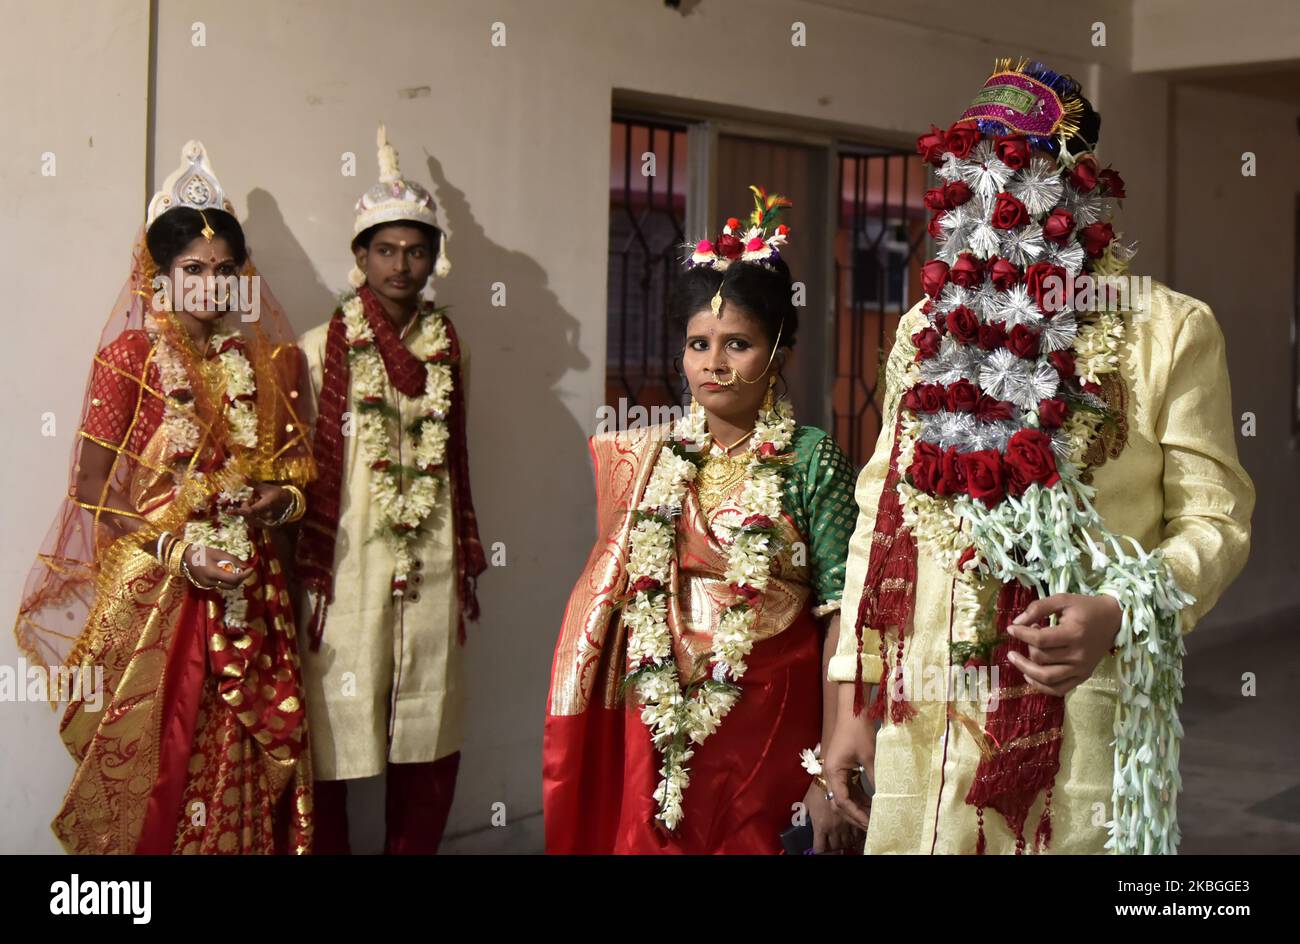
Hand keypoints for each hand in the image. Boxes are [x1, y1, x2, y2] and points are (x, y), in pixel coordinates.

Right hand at [185, 543, 254, 589]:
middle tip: (245, 570)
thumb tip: (246, 565)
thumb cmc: (202, 552)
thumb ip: (233, 560)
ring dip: (234, 580)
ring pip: (226, 587)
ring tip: (236, 570)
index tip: (251, 569)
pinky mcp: (205, 586)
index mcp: (213, 573)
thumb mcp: (219, 553)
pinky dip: (226, 580)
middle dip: (241, 579)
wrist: (184, 557)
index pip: (234, 579)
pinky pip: (220, 585)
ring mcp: (207, 585)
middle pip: (232, 586)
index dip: (245, 575)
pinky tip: (226, 572)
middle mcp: (210, 582)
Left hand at [232, 482, 290, 526]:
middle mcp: (267, 515)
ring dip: (249, 512)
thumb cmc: (276, 493)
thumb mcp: (265, 487)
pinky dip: (252, 517)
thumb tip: (241, 476)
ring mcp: (267, 522)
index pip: (250, 510)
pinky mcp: (267, 526)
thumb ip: (253, 483)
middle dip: (246, 506)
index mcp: (266, 505)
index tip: (228, 512)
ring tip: (256, 504)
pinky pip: (254, 523)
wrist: (290, 502)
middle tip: (252, 498)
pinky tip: (257, 512)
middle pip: (248, 514)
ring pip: (250, 519)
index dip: (238, 511)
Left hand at [802, 782, 864, 853]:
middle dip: (834, 847)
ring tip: (843, 839)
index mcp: (820, 826)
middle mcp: (834, 828)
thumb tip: (798, 821)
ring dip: (845, 842)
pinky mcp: (855, 818)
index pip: (820, 848)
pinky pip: (858, 833)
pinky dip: (856, 835)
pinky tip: (853, 833)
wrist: (831, 777)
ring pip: (847, 842)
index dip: (819, 850)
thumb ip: (802, 815)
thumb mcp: (806, 803)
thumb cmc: (817, 789)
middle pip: (835, 847)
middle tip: (833, 844)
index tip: (820, 849)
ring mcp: (845, 824)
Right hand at [823, 683, 875, 831]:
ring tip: (873, 817)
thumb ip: (875, 778)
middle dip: (855, 814)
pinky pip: (849, 788)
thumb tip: (885, 798)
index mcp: (833, 772)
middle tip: (871, 825)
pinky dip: (859, 797)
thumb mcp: (869, 756)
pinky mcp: (842, 768)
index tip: (870, 822)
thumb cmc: (858, 731)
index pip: (842, 800)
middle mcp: (831, 774)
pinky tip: (871, 804)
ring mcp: (836, 771)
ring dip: (858, 806)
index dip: (856, 814)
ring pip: (845, 796)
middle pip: (840, 802)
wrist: (853, 711)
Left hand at [1005, 592, 1123, 696]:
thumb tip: (1016, 622)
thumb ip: (1038, 608)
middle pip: (1041, 658)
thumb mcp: (1063, 600)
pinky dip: (1040, 686)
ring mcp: (1082, 669)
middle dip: (1026, 647)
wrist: (1114, 620)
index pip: (1040, 640)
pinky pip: (1058, 689)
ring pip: (1046, 677)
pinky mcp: (1083, 676)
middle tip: (1027, 636)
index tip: (1011, 628)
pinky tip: (1028, 676)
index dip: (1021, 634)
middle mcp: (1079, 655)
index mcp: (1074, 633)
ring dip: (1026, 669)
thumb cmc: (1085, 608)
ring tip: (1015, 658)